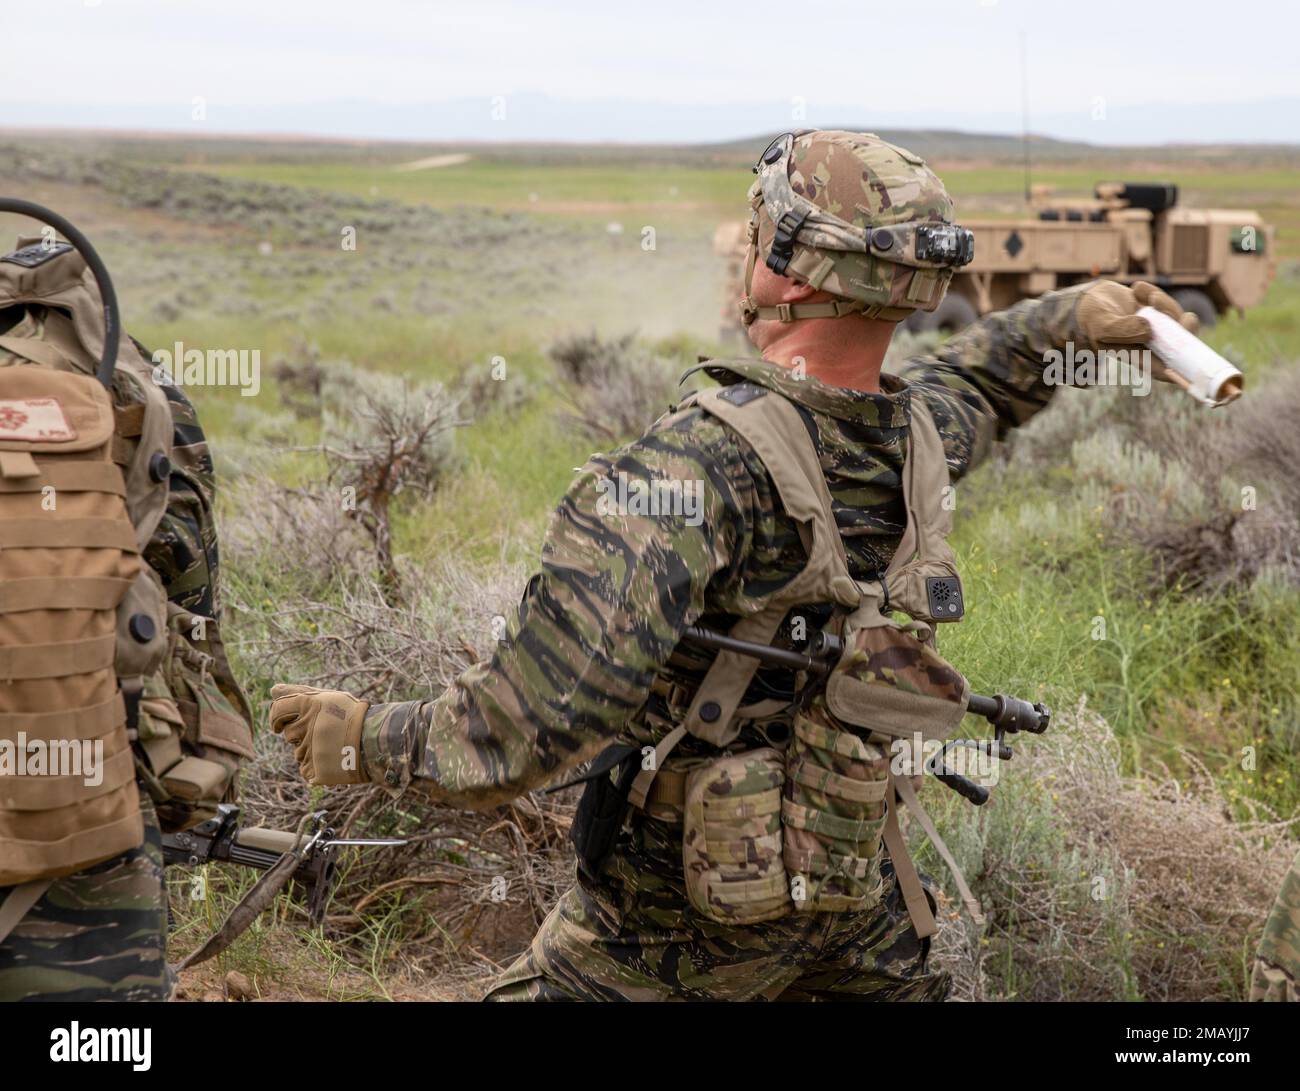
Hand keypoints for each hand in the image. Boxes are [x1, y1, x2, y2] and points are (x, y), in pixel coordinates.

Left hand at [269, 684, 369, 784]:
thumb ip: (298, 693)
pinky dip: (317, 765)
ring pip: (299, 752)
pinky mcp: (315, 770)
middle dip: (302, 733)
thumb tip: (272, 690)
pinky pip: (307, 768)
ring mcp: (310, 750)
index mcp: (308, 705)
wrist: (376, 740)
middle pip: (289, 734)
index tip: (281, 724)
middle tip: (325, 732)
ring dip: (311, 749)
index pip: (277, 710)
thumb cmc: (351, 715)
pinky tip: (333, 758)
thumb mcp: (327, 698)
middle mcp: (306, 727)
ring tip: (334, 745)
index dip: (277, 718)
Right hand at [1076, 280, 1198, 379]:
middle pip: (1178, 344)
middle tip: (1188, 319)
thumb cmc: (1091, 319)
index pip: (1163, 368)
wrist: (1087, 302)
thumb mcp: (1102, 326)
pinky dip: (1154, 292)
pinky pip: (1166, 302)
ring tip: (1142, 293)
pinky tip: (1136, 289)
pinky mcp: (1155, 311)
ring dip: (1165, 303)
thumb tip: (1149, 329)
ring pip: (1175, 319)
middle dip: (1185, 330)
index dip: (1181, 369)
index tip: (1194, 364)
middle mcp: (1149, 344)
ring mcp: (1154, 327)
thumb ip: (1122, 330)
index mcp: (1137, 356)